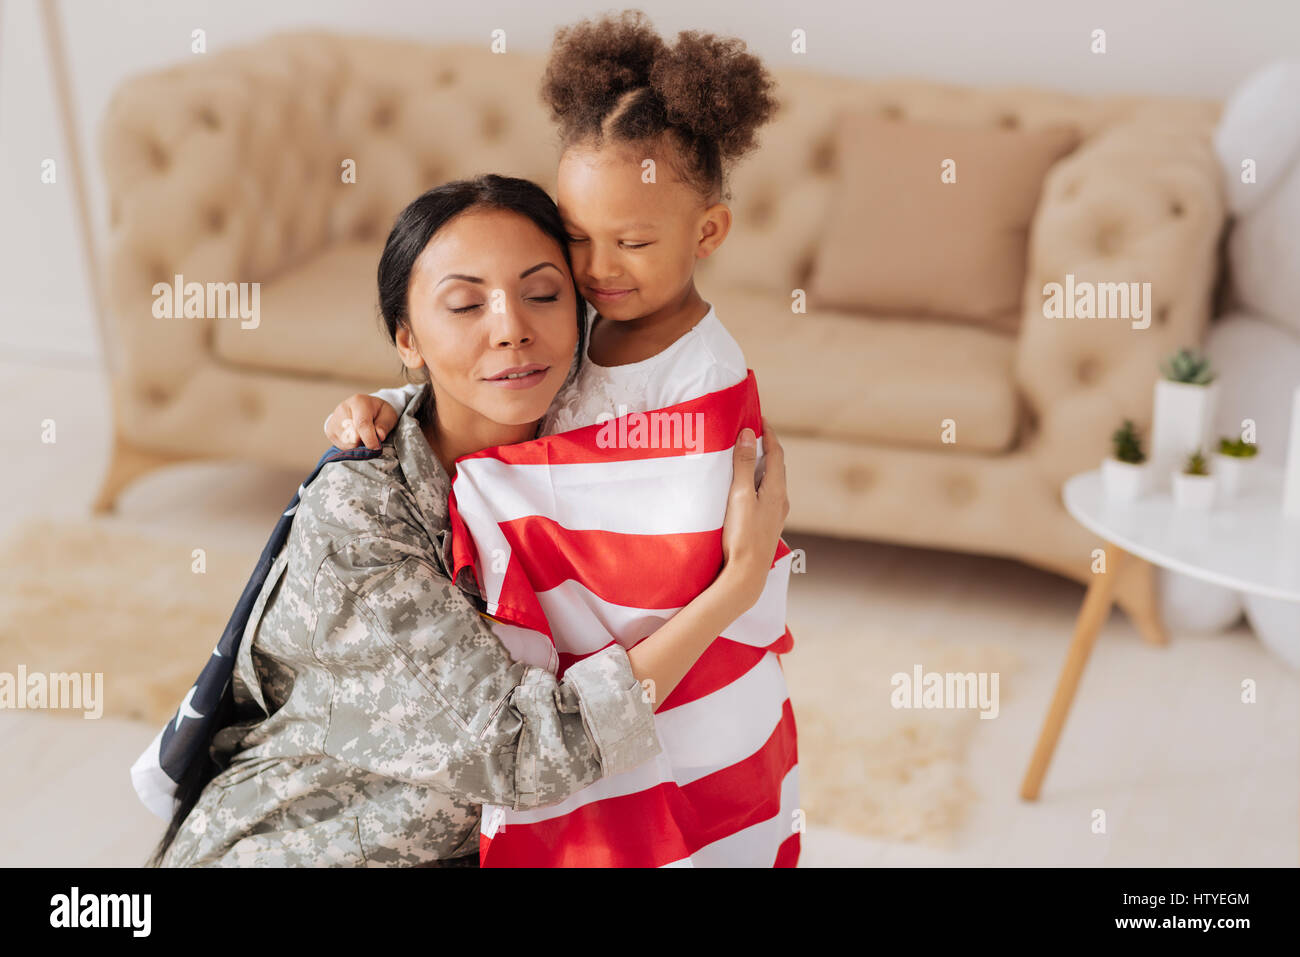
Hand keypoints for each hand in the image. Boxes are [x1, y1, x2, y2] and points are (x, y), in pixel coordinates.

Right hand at [325, 394, 399, 449]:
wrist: (363, 408)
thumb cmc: (377, 411)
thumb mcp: (388, 414)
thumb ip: (384, 425)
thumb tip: (379, 436)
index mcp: (359, 402)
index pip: (362, 423)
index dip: (370, 439)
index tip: (377, 447)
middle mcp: (343, 409)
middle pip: (353, 436)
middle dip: (365, 441)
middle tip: (371, 435)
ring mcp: (334, 420)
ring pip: (347, 444)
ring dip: (358, 444)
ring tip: (362, 434)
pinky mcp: (329, 431)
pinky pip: (342, 446)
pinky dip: (351, 446)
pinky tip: (355, 436)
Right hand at [718, 418, 788, 611]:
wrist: (746, 575)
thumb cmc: (743, 535)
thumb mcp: (741, 495)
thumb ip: (745, 465)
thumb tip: (749, 435)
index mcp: (777, 490)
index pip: (777, 453)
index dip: (769, 434)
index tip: (759, 419)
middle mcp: (781, 501)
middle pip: (776, 466)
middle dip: (764, 447)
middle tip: (748, 434)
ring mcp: (775, 515)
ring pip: (770, 482)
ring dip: (759, 466)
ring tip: (744, 457)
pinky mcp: (766, 526)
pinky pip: (764, 496)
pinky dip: (756, 483)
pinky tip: (743, 489)